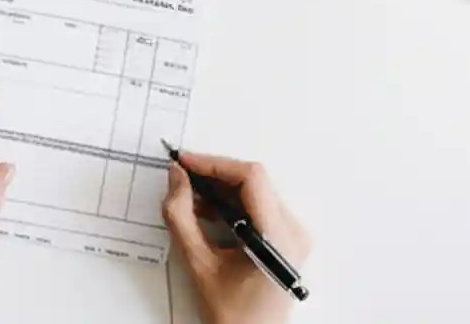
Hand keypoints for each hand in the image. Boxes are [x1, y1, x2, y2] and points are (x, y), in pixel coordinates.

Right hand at [163, 153, 311, 323]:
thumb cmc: (234, 316)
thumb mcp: (200, 266)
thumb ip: (182, 218)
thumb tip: (176, 179)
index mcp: (278, 237)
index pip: (251, 179)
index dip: (214, 164)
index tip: (185, 162)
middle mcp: (293, 231)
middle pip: (253, 182)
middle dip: (214, 175)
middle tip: (181, 177)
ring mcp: (292, 234)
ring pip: (254, 191)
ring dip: (220, 189)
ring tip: (188, 197)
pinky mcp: (285, 237)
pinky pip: (257, 206)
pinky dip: (230, 203)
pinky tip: (205, 210)